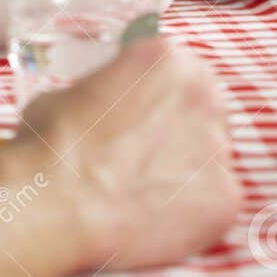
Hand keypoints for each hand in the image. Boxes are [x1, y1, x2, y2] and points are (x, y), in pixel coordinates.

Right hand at [16, 38, 239, 271]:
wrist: (53, 203)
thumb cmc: (50, 145)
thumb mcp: (70, 92)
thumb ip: (107, 92)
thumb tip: (106, 108)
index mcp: (167, 57)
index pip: (177, 71)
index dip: (157, 98)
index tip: (140, 119)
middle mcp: (204, 92)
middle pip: (204, 109)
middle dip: (180, 132)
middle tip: (144, 158)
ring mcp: (220, 146)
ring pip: (212, 157)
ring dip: (186, 171)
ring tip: (143, 194)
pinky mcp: (226, 196)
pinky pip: (216, 201)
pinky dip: (192, 213)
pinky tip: (155, 219)